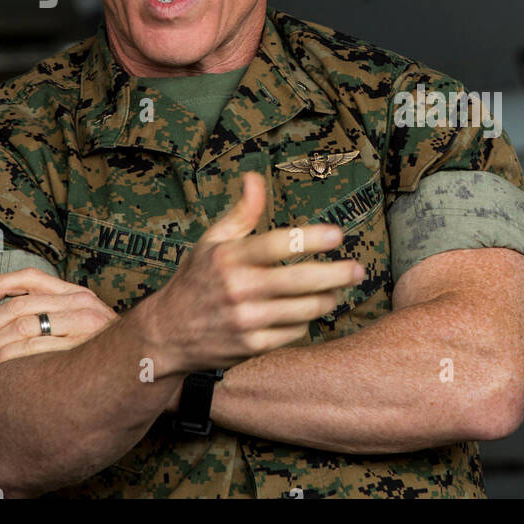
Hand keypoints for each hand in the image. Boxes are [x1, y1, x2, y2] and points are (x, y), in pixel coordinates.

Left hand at [0, 270, 118, 371]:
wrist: (145, 362)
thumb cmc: (105, 348)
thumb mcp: (84, 320)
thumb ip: (55, 312)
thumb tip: (9, 316)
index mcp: (75, 293)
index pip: (30, 277)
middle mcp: (79, 303)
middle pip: (18, 306)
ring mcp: (81, 324)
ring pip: (21, 327)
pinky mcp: (78, 347)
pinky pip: (32, 349)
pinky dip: (6, 358)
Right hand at [137, 171, 363, 372]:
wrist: (166, 334)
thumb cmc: (196, 280)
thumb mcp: (212, 242)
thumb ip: (242, 213)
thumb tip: (254, 177)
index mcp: (228, 257)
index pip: (276, 244)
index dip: (310, 239)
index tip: (337, 235)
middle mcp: (237, 289)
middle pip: (298, 281)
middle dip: (335, 274)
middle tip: (358, 269)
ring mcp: (245, 321)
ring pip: (303, 310)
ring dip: (327, 299)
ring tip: (337, 290)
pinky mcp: (251, 347)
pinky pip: (294, 332)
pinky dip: (306, 322)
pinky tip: (308, 313)